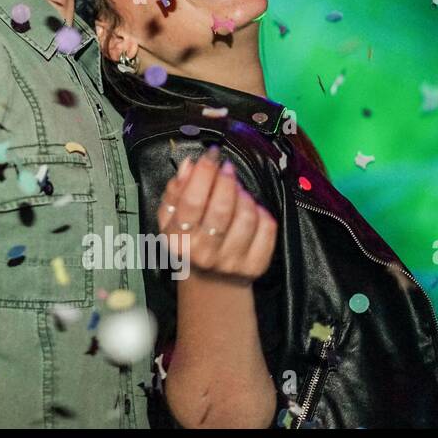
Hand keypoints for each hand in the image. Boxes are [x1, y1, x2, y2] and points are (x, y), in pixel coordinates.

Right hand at [157, 146, 276, 283]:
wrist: (211, 282)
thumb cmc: (188, 242)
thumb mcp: (170, 219)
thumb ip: (175, 191)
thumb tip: (189, 165)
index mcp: (178, 240)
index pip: (192, 200)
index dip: (204, 173)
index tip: (211, 155)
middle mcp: (204, 253)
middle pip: (221, 208)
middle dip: (227, 180)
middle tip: (227, 169)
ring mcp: (232, 261)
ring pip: (246, 215)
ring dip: (244, 195)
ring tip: (237, 192)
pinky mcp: (256, 265)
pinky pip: (266, 227)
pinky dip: (261, 211)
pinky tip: (251, 209)